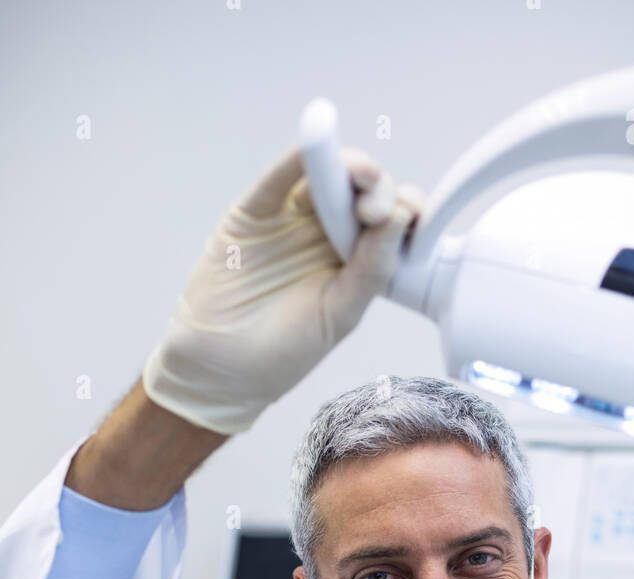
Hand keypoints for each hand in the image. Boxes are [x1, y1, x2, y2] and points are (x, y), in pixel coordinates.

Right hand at [142, 146, 423, 434]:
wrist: (222, 370)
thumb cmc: (283, 351)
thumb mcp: (339, 314)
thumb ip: (372, 269)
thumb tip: (401, 218)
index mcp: (356, 259)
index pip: (390, 220)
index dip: (405, 208)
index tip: (411, 217)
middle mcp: (326, 233)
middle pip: (361, 190)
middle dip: (378, 188)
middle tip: (376, 210)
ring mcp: (289, 219)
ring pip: (324, 176)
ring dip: (347, 167)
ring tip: (361, 177)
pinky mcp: (254, 213)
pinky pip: (277, 178)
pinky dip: (299, 160)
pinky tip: (314, 152)